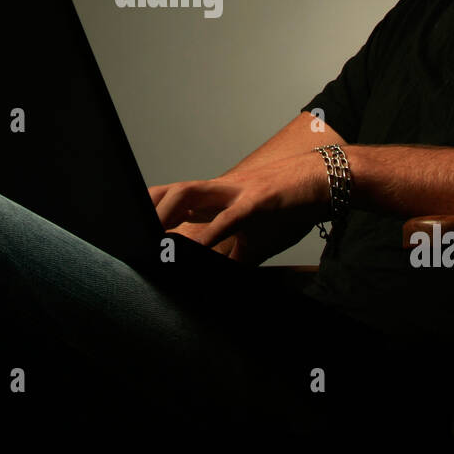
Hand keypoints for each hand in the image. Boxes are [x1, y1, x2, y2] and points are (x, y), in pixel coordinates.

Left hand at [149, 152, 332, 264]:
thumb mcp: (256, 236)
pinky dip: (209, 233)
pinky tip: (195, 248)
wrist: (324, 180)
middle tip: (129, 231)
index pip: (176, 201)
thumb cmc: (290, 205)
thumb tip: (216, 273)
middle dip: (148, 209)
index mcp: (218, 198)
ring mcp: (237, 192)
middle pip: (173, 192)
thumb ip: (233, 253)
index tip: (132, 228)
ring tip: (152, 237)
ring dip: (167, 215)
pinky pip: (228, 217)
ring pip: (190, 195)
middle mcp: (221, 190)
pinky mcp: (258, 201)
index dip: (152, 210)